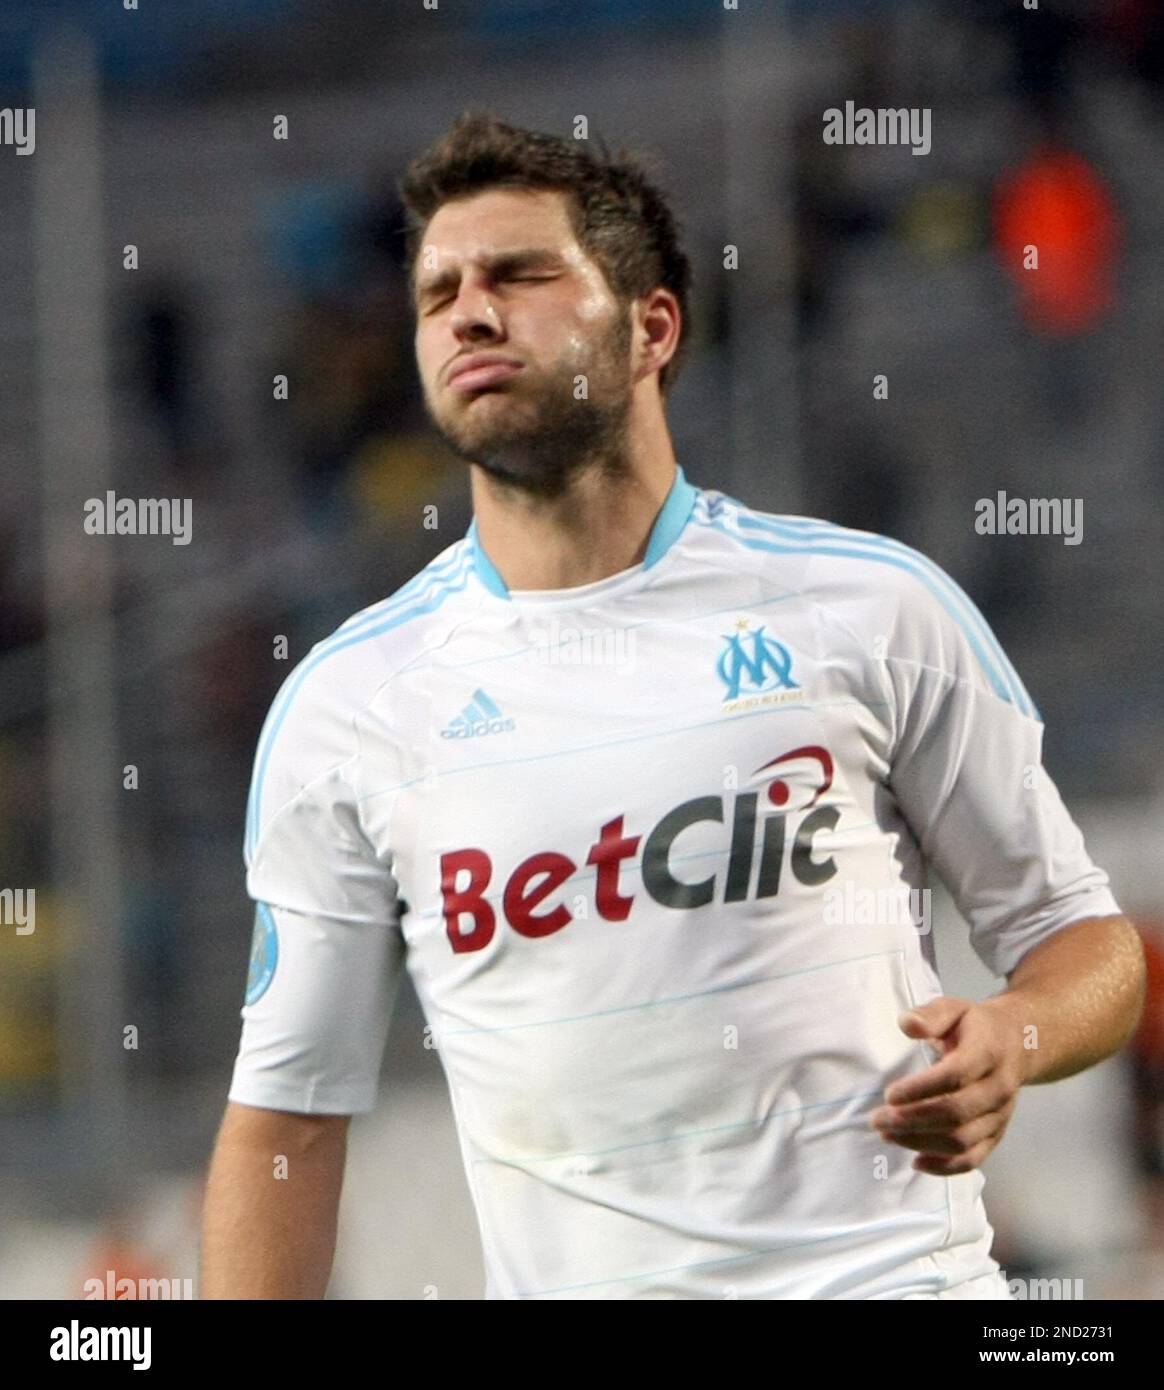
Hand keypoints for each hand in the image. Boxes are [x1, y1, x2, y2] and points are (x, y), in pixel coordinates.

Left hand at [869, 995, 1027, 1174]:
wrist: (1019, 1044)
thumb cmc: (975, 1026)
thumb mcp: (954, 1008)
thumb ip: (931, 1015)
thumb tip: (907, 1024)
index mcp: (988, 1052)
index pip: (955, 1076)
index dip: (921, 1088)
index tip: (889, 1094)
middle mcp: (999, 1088)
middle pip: (956, 1113)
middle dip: (913, 1120)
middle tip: (878, 1120)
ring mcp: (1000, 1115)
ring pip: (963, 1140)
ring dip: (921, 1142)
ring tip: (887, 1135)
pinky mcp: (997, 1134)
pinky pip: (974, 1158)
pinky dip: (945, 1167)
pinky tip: (916, 1162)